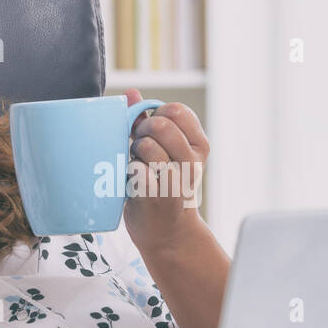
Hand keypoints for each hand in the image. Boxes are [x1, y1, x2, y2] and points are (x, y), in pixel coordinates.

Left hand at [123, 89, 209, 253]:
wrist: (169, 234)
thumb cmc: (163, 186)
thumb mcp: (167, 153)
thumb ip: (148, 121)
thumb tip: (131, 93)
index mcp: (200, 146)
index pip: (176, 110)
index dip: (156, 114)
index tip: (151, 130)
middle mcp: (191, 163)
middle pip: (160, 124)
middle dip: (142, 130)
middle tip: (139, 147)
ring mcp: (175, 181)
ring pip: (147, 145)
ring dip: (133, 152)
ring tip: (136, 164)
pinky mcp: (155, 198)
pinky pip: (135, 170)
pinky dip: (128, 172)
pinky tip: (132, 181)